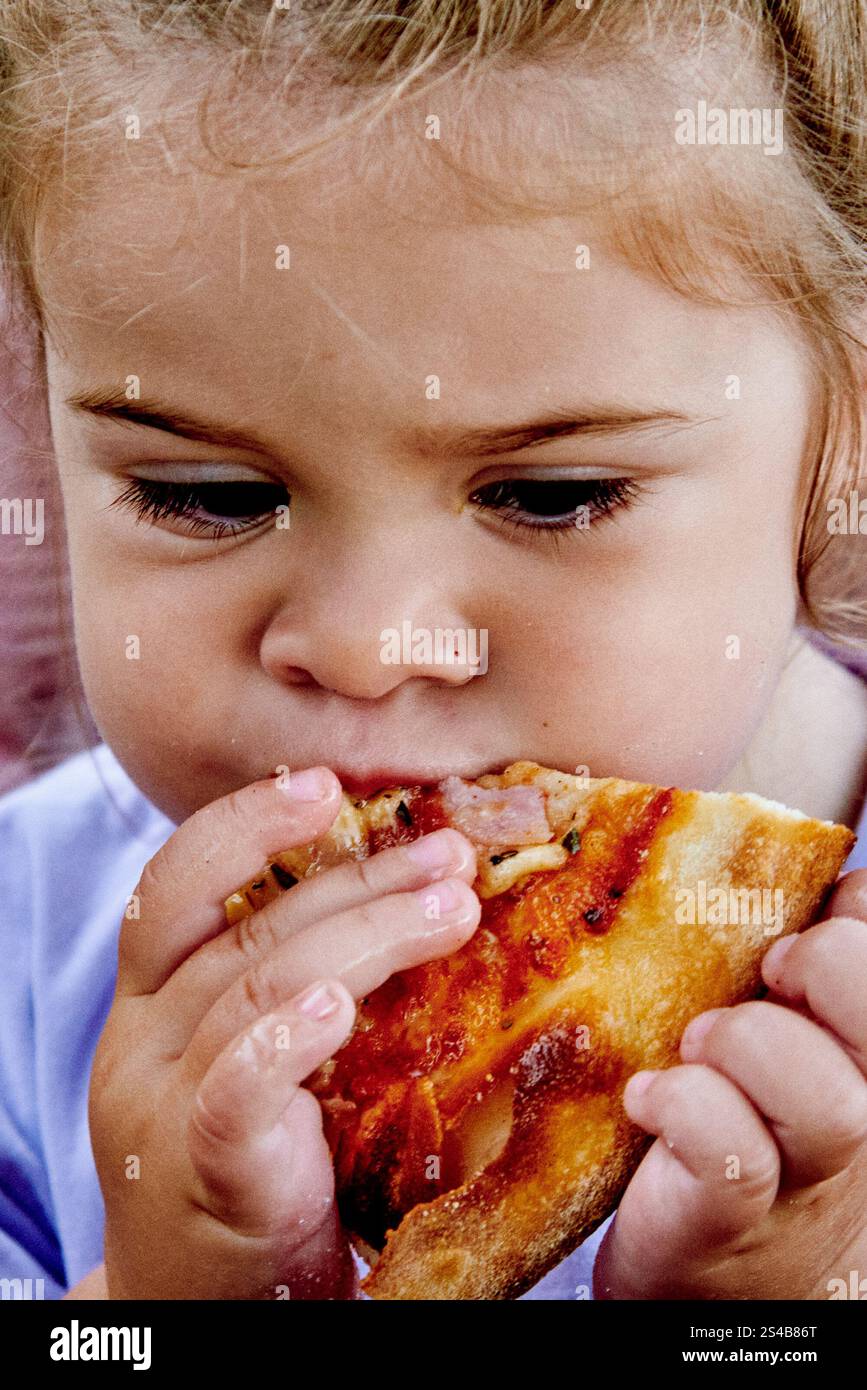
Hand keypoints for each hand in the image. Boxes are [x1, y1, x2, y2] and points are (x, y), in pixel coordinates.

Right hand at [89, 767, 479, 1298]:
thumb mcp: (240, 1064)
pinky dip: (288, 1036)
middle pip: (245, 929)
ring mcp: (161, 1103)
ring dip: (368, 937)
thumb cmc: (241, 1170)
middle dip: (354, 878)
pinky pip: (239, 1087)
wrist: (193, 1310)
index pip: (173, 886)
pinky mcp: (201, 1167)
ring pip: (261, 987)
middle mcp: (141, 1040)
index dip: (243, 825)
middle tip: (447, 854)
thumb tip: (390, 898)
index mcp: (147, 1003)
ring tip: (454, 907)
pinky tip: (339, 1005)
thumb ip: (278, 989)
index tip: (326, 787)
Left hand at [594, 869, 866, 1298]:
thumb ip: (794, 966)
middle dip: (822, 965)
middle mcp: (858, 1108)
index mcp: (862, 1046)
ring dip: (745, 1045)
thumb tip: (810, 875)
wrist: (717, 1285)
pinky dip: (686, 1107)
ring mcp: (803, 1176)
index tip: (800, 919)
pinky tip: (649, 1097)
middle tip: (765, 971)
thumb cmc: (744, 1128)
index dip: (852, 913)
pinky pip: (730, 1156)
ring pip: (823, 1097)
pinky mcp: (728, 1220)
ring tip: (694, 1044)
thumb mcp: (778, 1037)